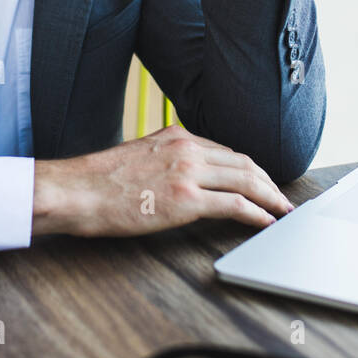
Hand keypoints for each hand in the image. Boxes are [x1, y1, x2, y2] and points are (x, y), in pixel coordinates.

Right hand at [32, 123, 294, 237]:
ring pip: (246, 180)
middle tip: (281, 198)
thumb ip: (164, 159)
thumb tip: (179, 177)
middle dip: (268, 182)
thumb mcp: (137, 156)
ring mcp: (187, 172)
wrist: (75, 191)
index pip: (225, 151)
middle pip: (244, 163)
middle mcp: (186, 148)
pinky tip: (267, 221)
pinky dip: (258, 213)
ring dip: (270, 197)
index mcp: (175, 136)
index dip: (249, 168)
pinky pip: (235, 205)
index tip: (260, 181)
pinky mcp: (185, 199)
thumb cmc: (97, 181)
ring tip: (282, 210)